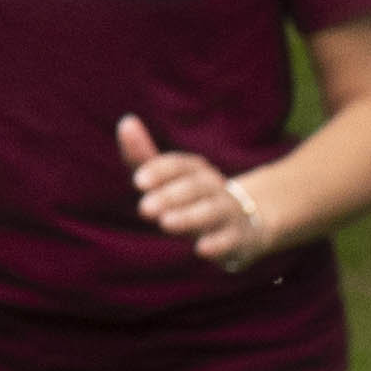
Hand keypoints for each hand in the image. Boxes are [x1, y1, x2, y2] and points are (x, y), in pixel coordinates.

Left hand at [120, 115, 275, 271]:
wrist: (244, 225)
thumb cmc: (192, 200)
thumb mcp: (168, 179)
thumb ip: (144, 155)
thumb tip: (126, 121)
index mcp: (195, 171)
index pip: (179, 165)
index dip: (160, 171)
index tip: (137, 181)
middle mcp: (213, 187)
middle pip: (194, 187)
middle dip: (170, 196)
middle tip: (144, 208)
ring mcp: (229, 212)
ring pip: (212, 211)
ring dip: (190, 216)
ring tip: (165, 223)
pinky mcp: (239, 238)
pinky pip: (231, 239)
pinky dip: (219, 243)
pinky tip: (201, 249)